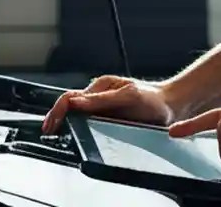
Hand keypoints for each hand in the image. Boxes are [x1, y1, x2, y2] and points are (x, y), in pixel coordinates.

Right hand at [41, 75, 175, 134]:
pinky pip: (86, 122)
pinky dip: (75, 128)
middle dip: (55, 119)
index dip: (56, 112)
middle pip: (69, 106)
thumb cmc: (155, 101)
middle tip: (48, 134)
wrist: (172, 107)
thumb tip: (76, 103)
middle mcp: (99, 95)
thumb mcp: (129, 98)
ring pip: (76, 115)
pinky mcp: (107, 118)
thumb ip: (103, 100)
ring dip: (64, 124)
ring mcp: (103, 107)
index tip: (51, 126)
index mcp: (102, 86)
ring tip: (55, 135)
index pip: (70, 97)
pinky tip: (71, 135)